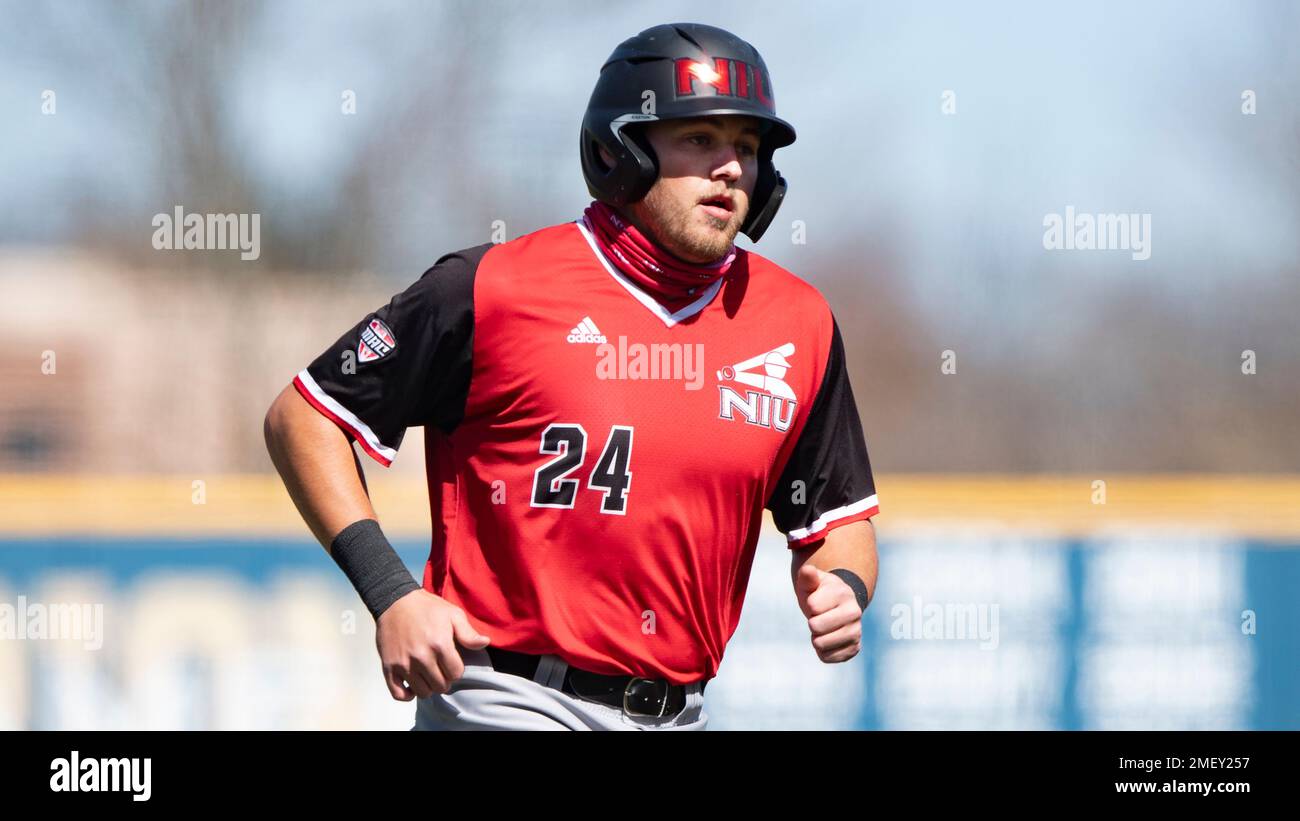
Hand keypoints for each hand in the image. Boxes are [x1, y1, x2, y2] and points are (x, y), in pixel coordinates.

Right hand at [374, 588, 490, 699]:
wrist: (395, 601)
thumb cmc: (427, 608)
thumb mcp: (453, 614)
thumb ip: (468, 632)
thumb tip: (485, 643)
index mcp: (440, 644)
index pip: (456, 674)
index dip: (456, 669)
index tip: (451, 661)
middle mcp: (421, 657)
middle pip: (440, 686)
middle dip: (444, 679)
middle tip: (440, 669)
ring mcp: (404, 664)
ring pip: (422, 692)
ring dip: (428, 687)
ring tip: (428, 675)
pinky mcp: (388, 667)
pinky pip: (398, 694)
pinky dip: (407, 694)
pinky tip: (412, 685)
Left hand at [794, 564, 862, 662]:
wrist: (838, 608)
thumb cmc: (819, 593)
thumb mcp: (811, 583)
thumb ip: (807, 576)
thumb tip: (808, 570)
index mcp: (843, 593)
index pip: (812, 605)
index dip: (809, 605)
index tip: (817, 602)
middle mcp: (854, 612)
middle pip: (816, 626)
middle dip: (812, 622)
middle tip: (819, 617)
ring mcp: (856, 631)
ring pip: (820, 644)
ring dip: (815, 638)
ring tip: (823, 629)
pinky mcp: (854, 648)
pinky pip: (827, 657)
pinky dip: (821, 651)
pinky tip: (827, 640)